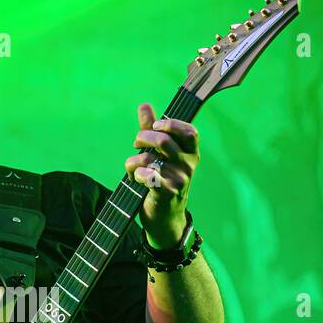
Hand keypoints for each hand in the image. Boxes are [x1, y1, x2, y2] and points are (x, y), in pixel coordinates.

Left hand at [123, 103, 199, 247]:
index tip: (155, 125)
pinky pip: (147, 175)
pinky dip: (136, 174)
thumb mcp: (160, 154)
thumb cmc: (161, 181)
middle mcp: (188, 165)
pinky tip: (136, 179)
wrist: (165, 217)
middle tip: (136, 144)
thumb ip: (152, 129)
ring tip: (132, 167)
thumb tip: (144, 105)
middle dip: (143, 138)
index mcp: (190, 152)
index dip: (171, 124)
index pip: (189, 131)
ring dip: (133, 160)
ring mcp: (179, 179)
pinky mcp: (167, 193)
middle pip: (164, 141)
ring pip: (150, 159)